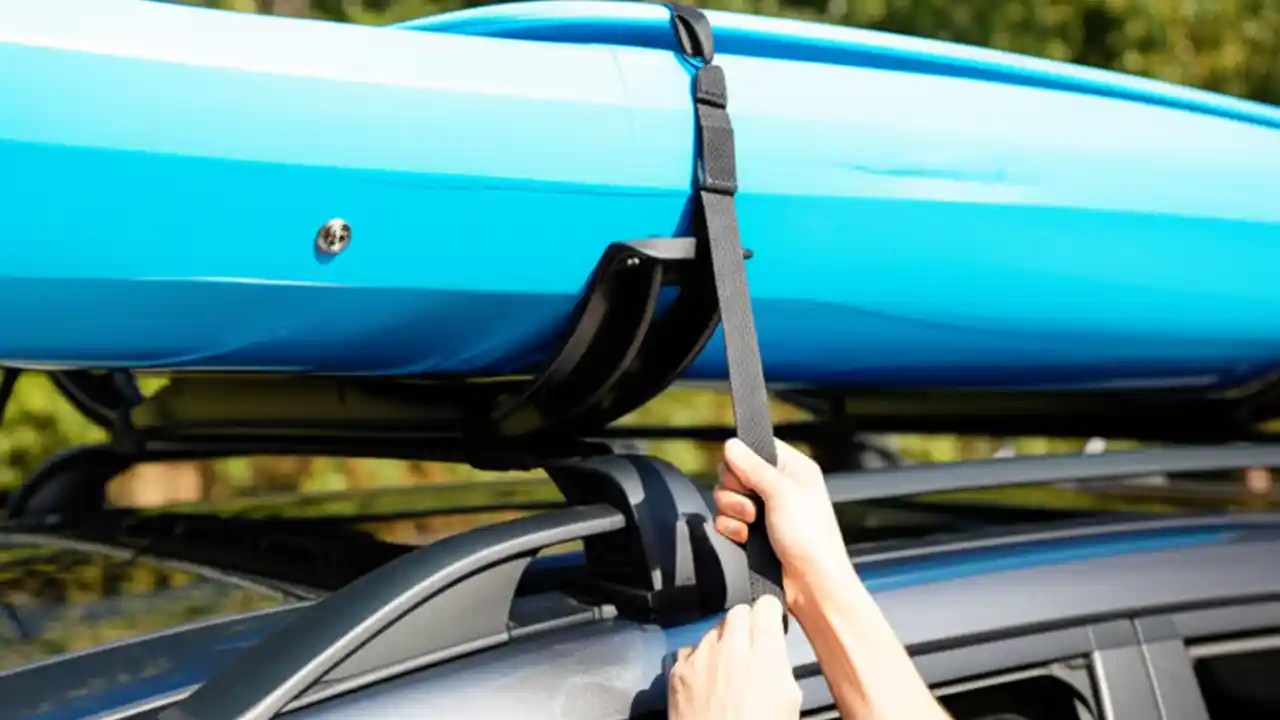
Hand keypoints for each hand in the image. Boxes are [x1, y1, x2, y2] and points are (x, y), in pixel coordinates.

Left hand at [668, 596, 801, 719]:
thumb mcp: (788, 702)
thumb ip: (779, 667)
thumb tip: (772, 654)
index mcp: (765, 653)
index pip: (766, 606)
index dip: (770, 614)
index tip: (771, 623)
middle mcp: (731, 647)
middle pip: (737, 612)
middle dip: (745, 625)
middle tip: (750, 648)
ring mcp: (700, 657)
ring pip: (712, 631)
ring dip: (721, 643)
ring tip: (726, 671)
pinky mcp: (677, 671)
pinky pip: (690, 651)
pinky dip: (698, 661)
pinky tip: (705, 683)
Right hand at [713, 438, 852, 609]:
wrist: (811, 585)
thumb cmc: (809, 538)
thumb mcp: (782, 493)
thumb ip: (753, 466)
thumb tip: (731, 443)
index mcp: (792, 468)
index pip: (756, 446)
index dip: (745, 460)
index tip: (750, 477)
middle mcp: (777, 485)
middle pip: (734, 471)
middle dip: (736, 490)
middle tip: (755, 508)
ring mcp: (763, 509)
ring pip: (726, 496)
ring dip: (733, 512)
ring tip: (752, 526)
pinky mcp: (751, 531)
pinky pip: (725, 519)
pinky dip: (731, 529)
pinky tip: (745, 539)